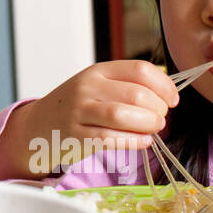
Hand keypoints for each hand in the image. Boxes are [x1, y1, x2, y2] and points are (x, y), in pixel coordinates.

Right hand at [21, 60, 179, 171]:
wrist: (39, 125)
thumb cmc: (77, 107)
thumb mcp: (98, 86)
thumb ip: (127, 85)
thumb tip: (168, 95)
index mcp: (98, 71)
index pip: (140, 70)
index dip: (165, 86)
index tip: (173, 99)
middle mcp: (88, 87)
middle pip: (137, 94)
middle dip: (159, 110)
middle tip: (160, 118)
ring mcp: (80, 111)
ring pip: (124, 115)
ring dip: (148, 125)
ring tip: (152, 129)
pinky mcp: (77, 136)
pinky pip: (111, 138)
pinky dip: (134, 141)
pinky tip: (142, 141)